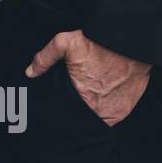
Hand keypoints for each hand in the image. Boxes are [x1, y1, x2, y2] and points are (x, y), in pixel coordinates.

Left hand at [25, 29, 150, 126]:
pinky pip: (111, 118)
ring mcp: (114, 111)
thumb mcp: (65, 42)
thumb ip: (45, 58)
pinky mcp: (125, 109)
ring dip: (89, 113)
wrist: (130, 42)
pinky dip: (104, 112)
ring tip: (85, 99)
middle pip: (80, 117)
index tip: (59, 101)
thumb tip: (31, 72)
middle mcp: (98, 109)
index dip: (60, 107)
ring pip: (95, 120)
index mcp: (81, 96)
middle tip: (72, 97)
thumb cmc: (100, 42)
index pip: (65, 111)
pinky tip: (98, 100)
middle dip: (73, 110)